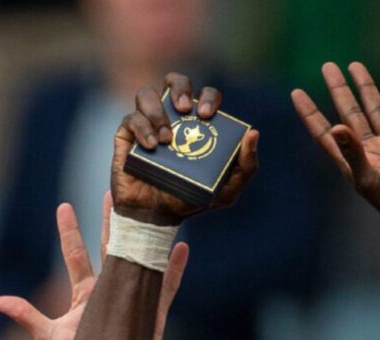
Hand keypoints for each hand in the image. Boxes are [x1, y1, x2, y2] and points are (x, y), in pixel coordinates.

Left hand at [0, 199, 188, 339]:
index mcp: (85, 293)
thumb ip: (26, 316)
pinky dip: (173, 269)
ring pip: (137, 259)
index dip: (69, 231)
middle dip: (108, 221)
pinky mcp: (151, 313)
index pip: (76, 255)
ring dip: (142, 236)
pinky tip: (180, 248)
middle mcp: (108, 290)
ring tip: (148, 210)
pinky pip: (165, 288)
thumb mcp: (47, 338)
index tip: (63, 207)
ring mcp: (131, 298)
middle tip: (111, 193)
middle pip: (108, 247)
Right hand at [112, 74, 258, 225]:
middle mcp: (171, 117)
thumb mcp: (227, 190)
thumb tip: (252, 134)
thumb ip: (246, 166)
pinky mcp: (126, 136)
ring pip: (146, 94)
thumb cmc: (190, 201)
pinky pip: (130, 119)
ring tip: (166, 139)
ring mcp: (146, 124)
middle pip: (175, 81)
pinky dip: (142, 129)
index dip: (208, 97)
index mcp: (196, 122)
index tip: (207, 116)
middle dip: (180, 88)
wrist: (154, 217)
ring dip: (157, 111)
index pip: (205, 95)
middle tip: (185, 110)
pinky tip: (151, 147)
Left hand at [293, 64, 379, 243]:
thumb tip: (336, 126)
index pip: (324, 131)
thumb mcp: (370, 179)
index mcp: (352, 161)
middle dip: (338, 91)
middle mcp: (370, 152)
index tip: (296, 92)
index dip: (310, 112)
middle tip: (327, 66)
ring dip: (367, 90)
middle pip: (349, 114)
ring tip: (356, 66)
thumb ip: (353, 153)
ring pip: (377, 111)